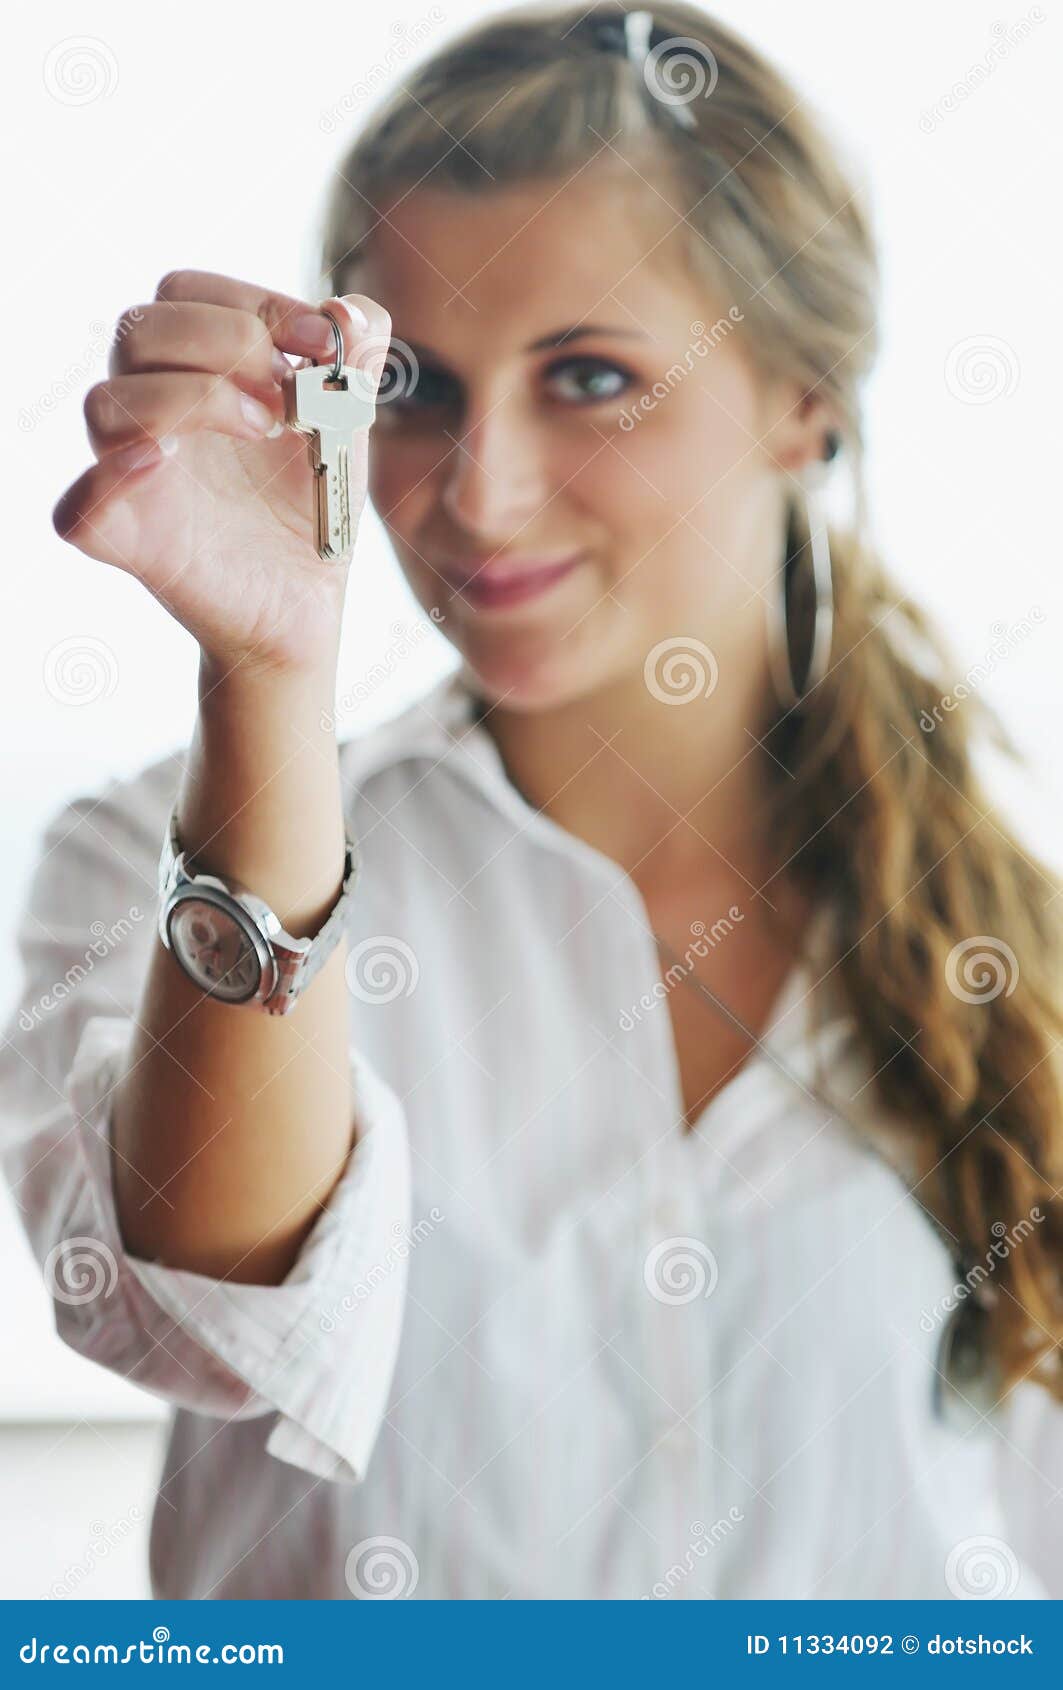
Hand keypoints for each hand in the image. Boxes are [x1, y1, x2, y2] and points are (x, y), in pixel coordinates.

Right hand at [52, 270, 390, 680]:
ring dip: (190, 397)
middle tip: (288, 396)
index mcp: (191, 368)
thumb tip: (353, 314)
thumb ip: (358, 359)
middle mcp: (150, 411)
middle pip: (137, 330)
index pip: (184, 293)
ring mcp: (132, 475)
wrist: (308, 602)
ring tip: (262, 428)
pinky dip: (110, 480)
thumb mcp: (349, 422)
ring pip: (104, 402)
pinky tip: (164, 461)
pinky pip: (78, 507)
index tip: (322, 343)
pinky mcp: (127, 540)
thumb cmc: (311, 504)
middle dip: (225, 342)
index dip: (254, 301)